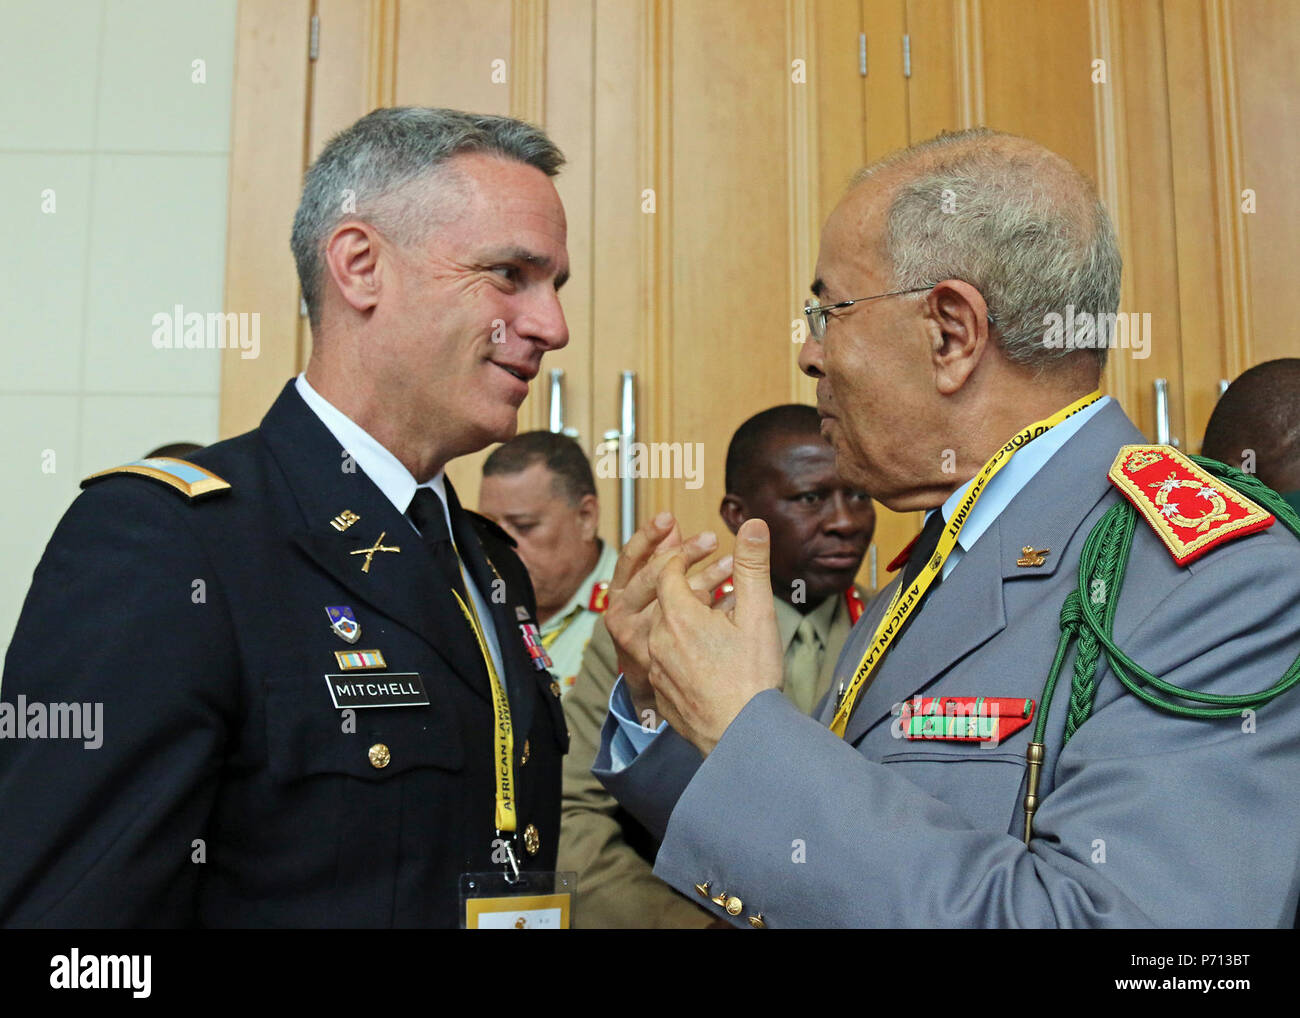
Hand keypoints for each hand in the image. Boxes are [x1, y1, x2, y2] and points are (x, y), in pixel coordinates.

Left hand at [647, 518, 783, 755]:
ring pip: (664, 633)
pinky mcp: (661, 695)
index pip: (668, 573)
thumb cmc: (752, 677)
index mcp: (678, 616)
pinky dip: (680, 651)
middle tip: (708, 585)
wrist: (742, 738)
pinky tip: (706, 657)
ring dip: (683, 622)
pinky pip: (665, 663)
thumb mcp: (758, 614)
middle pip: (664, 602)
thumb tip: (753, 525)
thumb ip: (752, 566)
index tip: (696, 553)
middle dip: (684, 588)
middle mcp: (658, 641)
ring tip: (712, 622)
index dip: (682, 558)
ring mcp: (657, 670)